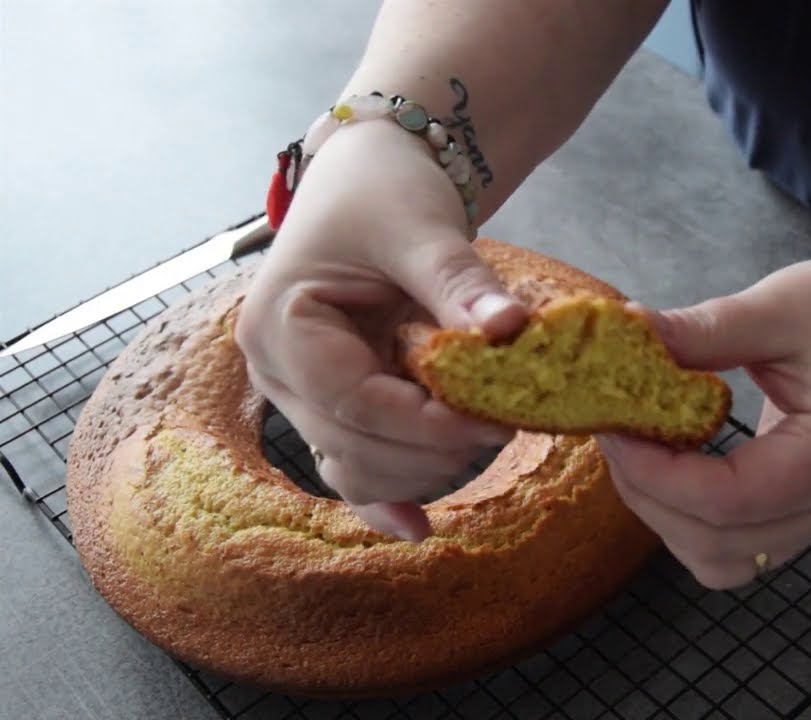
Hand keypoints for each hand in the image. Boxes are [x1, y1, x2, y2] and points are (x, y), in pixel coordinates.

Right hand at [234, 119, 525, 540]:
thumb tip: (513, 328)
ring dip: (424, 467)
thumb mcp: (422, 228)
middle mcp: (276, 370)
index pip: (353, 401)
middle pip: (354, 447)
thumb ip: (461, 284)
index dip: (427, 424)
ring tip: (485, 432)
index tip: (495, 421)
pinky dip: (386, 496)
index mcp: (282, 324)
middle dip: (434, 447)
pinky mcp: (329, 405)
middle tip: (507, 421)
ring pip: (356, 467)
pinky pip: (350, 466)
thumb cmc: (384, 191)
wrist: (370, 176)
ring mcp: (298, 393)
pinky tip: (420, 528)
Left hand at [594, 254, 810, 588]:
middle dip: (646, 492)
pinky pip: (727, 550)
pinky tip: (668, 466)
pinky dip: (684, 522)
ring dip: (661, 515)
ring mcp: (810, 521)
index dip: (657, 472)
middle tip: (611, 427)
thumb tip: (628, 333)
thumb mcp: (781, 307)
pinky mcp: (793, 517)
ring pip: (715, 560)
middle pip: (713, 542)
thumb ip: (706, 329)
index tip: (613, 424)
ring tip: (636, 448)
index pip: (727, 500)